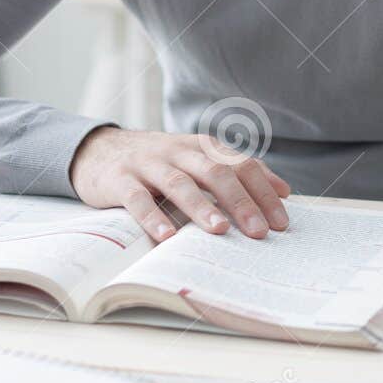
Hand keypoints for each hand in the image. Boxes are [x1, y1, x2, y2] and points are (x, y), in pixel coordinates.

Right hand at [69, 126, 291, 242]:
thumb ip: (237, 173)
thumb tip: (283, 192)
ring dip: (202, 207)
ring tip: (220, 230)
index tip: (281, 222)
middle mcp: (178, 150)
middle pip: (216, 172)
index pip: (241, 165)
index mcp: (202, 146)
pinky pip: (137, 199)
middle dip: (241, 202)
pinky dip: (152, 217)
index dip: (264, 191)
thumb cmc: (160, 163)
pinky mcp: (119, 180)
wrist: (99, 150)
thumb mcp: (198, 161)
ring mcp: (148, 163)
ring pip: (179, 183)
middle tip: (259, 232)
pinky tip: (166, 236)